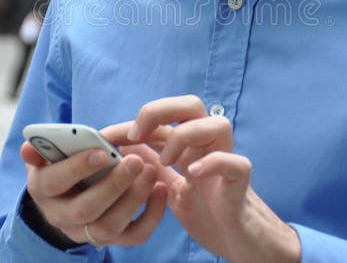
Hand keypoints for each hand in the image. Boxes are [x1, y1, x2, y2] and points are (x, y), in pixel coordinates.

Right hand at [20, 142, 167, 248]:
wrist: (69, 195)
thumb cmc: (62, 165)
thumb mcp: (48, 155)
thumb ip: (43, 148)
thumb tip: (29, 147)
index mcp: (43, 191)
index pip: (55, 183)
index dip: (77, 168)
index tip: (101, 151)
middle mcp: (61, 217)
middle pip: (85, 210)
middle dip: (112, 185)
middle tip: (135, 160)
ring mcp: (87, 233)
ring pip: (109, 227)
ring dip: (133, 199)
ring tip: (152, 171)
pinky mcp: (113, 240)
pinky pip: (134, 236)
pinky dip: (152, 216)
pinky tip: (161, 189)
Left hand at [103, 95, 300, 262]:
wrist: (237, 240)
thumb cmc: (206, 211)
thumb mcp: (168, 187)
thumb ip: (151, 166)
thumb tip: (123, 147)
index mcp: (190, 146)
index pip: (161, 119)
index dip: (132, 123)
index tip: (106, 138)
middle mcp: (209, 147)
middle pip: (192, 105)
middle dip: (161, 110)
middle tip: (137, 134)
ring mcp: (227, 162)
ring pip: (219, 124)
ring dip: (187, 136)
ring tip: (168, 161)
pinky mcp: (240, 184)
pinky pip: (236, 163)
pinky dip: (214, 163)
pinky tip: (192, 174)